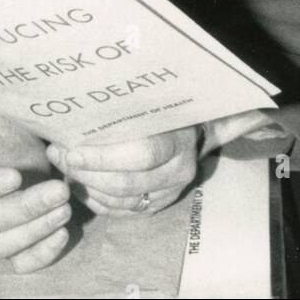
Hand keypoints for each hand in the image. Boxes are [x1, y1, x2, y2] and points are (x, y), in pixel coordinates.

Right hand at [0, 93, 71, 272]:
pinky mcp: (16, 232)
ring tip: (65, 208)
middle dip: (26, 209)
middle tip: (58, 191)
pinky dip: (40, 255)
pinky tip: (62, 235)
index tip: (15, 175)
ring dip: (36, 231)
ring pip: (4, 245)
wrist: (10, 128)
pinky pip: (20, 260)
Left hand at [47, 110, 286, 216]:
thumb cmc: (182, 102)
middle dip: (85, 171)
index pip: (140, 155)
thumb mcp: (179, 90)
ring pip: (119, 200)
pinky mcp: (157, 205)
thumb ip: (195, 88)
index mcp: (181, 142)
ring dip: (85, 185)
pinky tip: (80, 181)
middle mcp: (179, 172)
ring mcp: (168, 192)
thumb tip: (242, 96)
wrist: (204, 127)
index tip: (69, 147)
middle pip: (125, 183)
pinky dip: (95, 200)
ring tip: (62, 165)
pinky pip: (121, 212)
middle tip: (58, 154)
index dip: (101, 156)